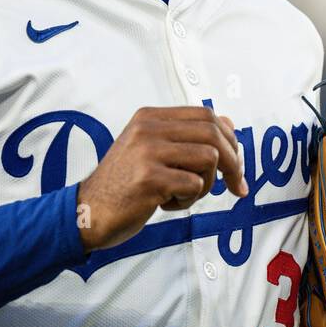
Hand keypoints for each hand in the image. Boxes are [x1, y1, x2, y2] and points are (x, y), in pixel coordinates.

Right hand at [75, 105, 247, 252]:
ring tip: (183, 195)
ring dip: (206, 184)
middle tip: (236, 186)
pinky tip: (165, 204)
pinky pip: (194, 186)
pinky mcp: (149, 178)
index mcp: (150, 117)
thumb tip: (229, 124)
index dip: (230, 139)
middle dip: (233, 163)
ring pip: (208, 159)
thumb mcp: (149, 149)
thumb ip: (184, 136)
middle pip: (213, 134)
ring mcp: (148, 152)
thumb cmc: (124, 184)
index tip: (236, 164)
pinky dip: (188, 200)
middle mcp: (148, 128)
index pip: (206, 115)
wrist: (88, 211)